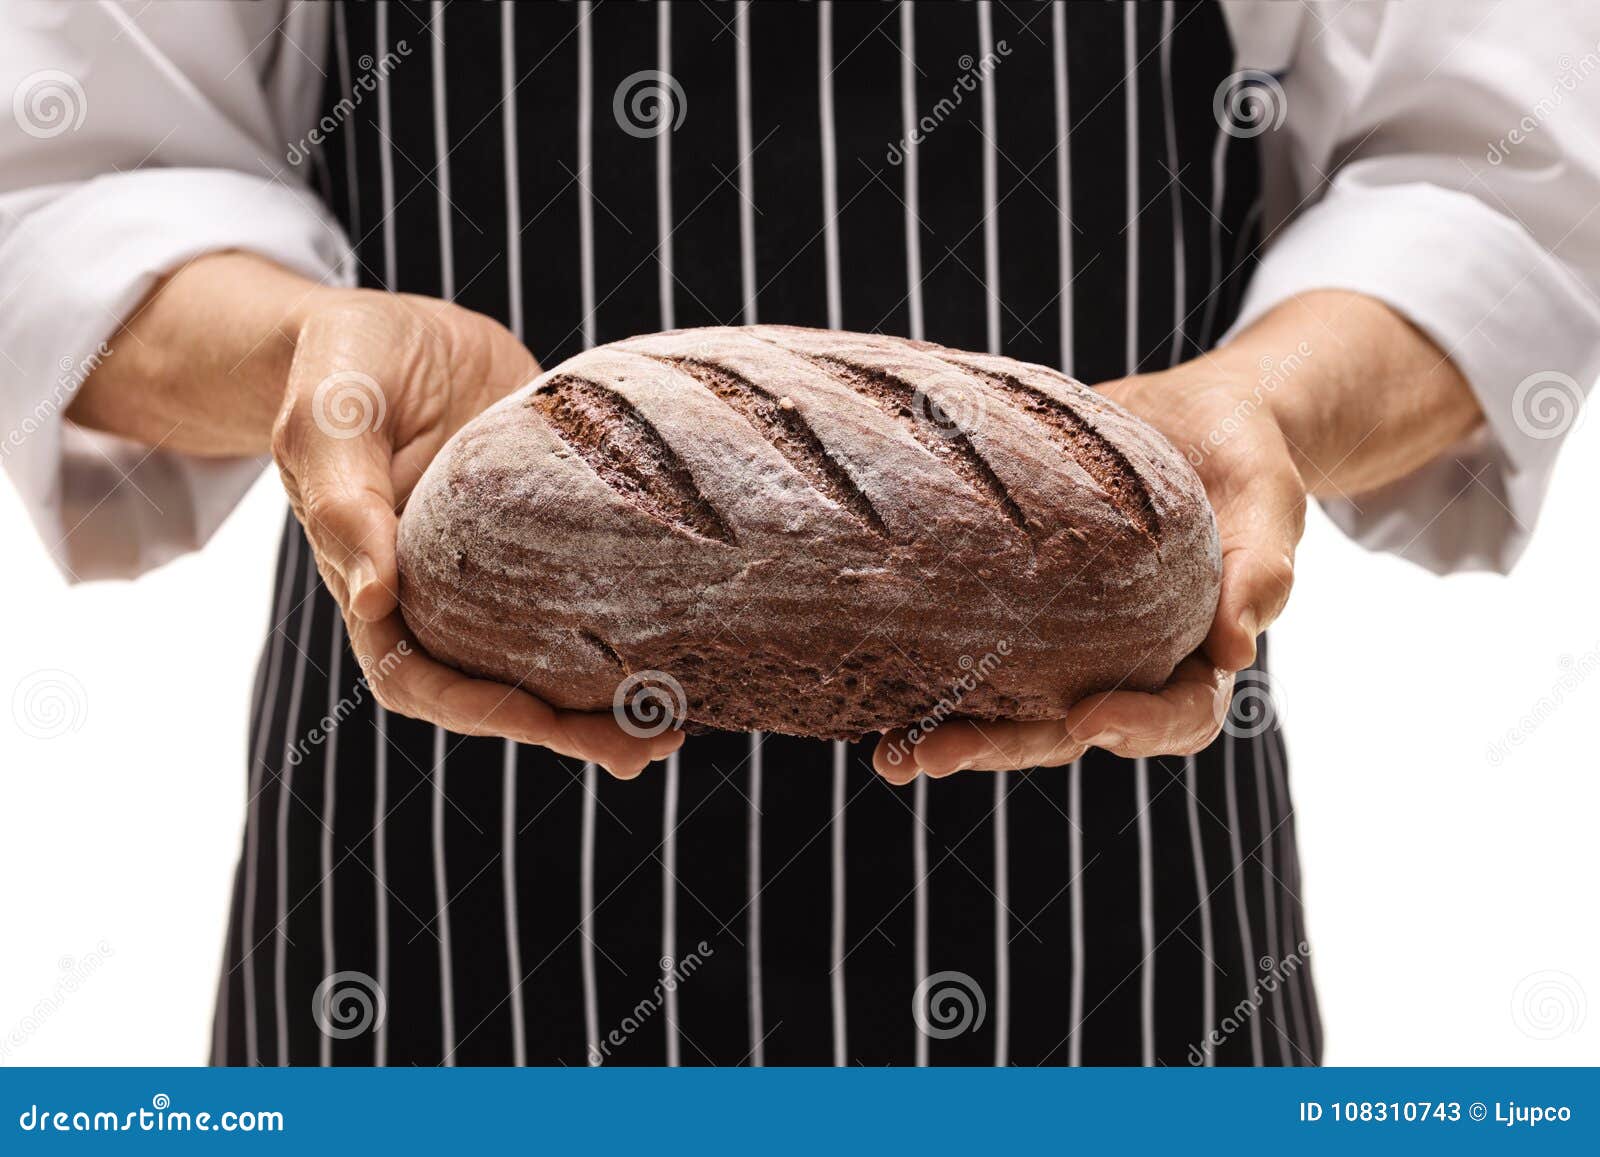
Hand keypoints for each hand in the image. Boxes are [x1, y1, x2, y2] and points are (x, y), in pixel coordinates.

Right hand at [271, 290, 682, 777]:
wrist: (400, 326)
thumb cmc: (342, 364)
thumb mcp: (329, 417)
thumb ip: (343, 497)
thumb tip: (374, 596)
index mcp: (380, 586)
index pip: (424, 681)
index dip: (487, 713)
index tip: (552, 724)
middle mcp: (443, 596)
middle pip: (500, 692)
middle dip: (570, 730)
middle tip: (649, 747)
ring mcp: (501, 572)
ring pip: (552, 658)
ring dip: (611, 698)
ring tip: (678, 723)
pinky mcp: (551, 536)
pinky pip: (590, 595)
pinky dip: (633, 628)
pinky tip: (688, 640)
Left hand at [873, 353, 1306, 782]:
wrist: (1193, 418)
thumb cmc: (1244, 456)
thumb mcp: (1270, 495)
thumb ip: (1264, 564)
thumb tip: (1239, 644)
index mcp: (1197, 655)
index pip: (1179, 715)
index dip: (1137, 727)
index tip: (1088, 719)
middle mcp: (1128, 664)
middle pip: (1069, 731)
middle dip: (1003, 747)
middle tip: (932, 754)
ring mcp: (1071, 646)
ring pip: (1015, 709)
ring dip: (954, 732)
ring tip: (887, 752)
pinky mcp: (1023, 611)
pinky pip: (979, 653)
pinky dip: (929, 674)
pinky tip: (874, 690)